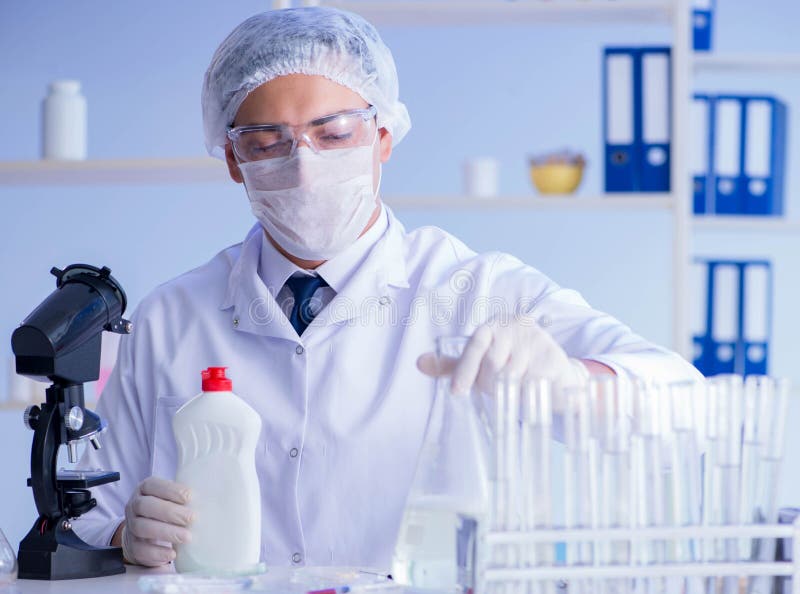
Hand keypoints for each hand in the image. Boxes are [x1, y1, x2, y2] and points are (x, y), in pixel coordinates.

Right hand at [121, 477, 193, 565]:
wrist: (143, 534)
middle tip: (192, 518)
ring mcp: (130, 527)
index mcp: (144, 489)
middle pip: (146, 506)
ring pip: (142, 528)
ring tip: (187, 537)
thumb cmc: (165, 510)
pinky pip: (141, 550)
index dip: (170, 490)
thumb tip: (211, 495)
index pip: (152, 485)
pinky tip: (173, 553)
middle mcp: (134, 506)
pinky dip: (157, 552)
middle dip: (170, 512)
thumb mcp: (171, 499)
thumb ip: (183, 497)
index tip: (190, 496)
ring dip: (167, 532)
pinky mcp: (132, 547)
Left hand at [417, 318, 590, 395]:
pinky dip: (525, 393)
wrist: (554, 377)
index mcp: (494, 324)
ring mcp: (536, 339)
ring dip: (507, 391)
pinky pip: (529, 382)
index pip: (475, 344)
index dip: (465, 369)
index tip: (457, 391)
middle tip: (496, 390)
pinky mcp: (552, 357)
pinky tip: (528, 391)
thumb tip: (420, 363)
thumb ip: (453, 365)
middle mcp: (515, 325)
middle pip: (492, 363)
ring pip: (510, 375)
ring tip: (513, 390)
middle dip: (489, 383)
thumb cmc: (512, 368)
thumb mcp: (481, 365)